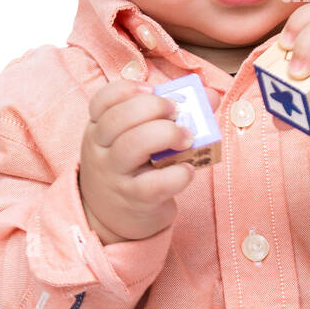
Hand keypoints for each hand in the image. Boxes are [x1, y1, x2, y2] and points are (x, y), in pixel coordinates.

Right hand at [79, 77, 221, 243]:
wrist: (113, 219)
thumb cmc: (133, 169)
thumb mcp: (137, 139)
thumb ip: (173, 113)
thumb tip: (210, 95)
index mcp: (100, 128)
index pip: (103, 100)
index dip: (127, 89)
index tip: (152, 89)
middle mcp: (101, 150)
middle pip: (119, 118)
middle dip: (154, 107)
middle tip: (178, 113)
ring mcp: (115, 176)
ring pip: (133, 145)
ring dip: (167, 134)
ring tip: (187, 139)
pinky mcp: (135, 200)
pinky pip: (155, 184)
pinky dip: (178, 174)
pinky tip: (188, 170)